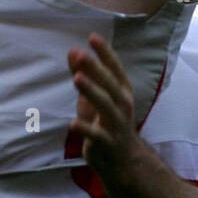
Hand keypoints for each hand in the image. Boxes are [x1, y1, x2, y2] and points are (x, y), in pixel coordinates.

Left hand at [68, 33, 142, 175]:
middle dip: (95, 68)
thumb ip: (84, 74)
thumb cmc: (107, 123)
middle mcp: (123, 105)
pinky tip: (72, 124)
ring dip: (91, 91)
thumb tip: (72, 50)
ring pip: (105, 106)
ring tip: (77, 79)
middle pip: (110, 84)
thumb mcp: (95, 97)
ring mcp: (117, 124)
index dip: (104, 52)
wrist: (124, 161)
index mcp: (122, 91)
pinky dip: (85, 129)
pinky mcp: (108, 143)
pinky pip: (97, 135)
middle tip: (80, 54)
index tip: (92, 37)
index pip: (115, 68)